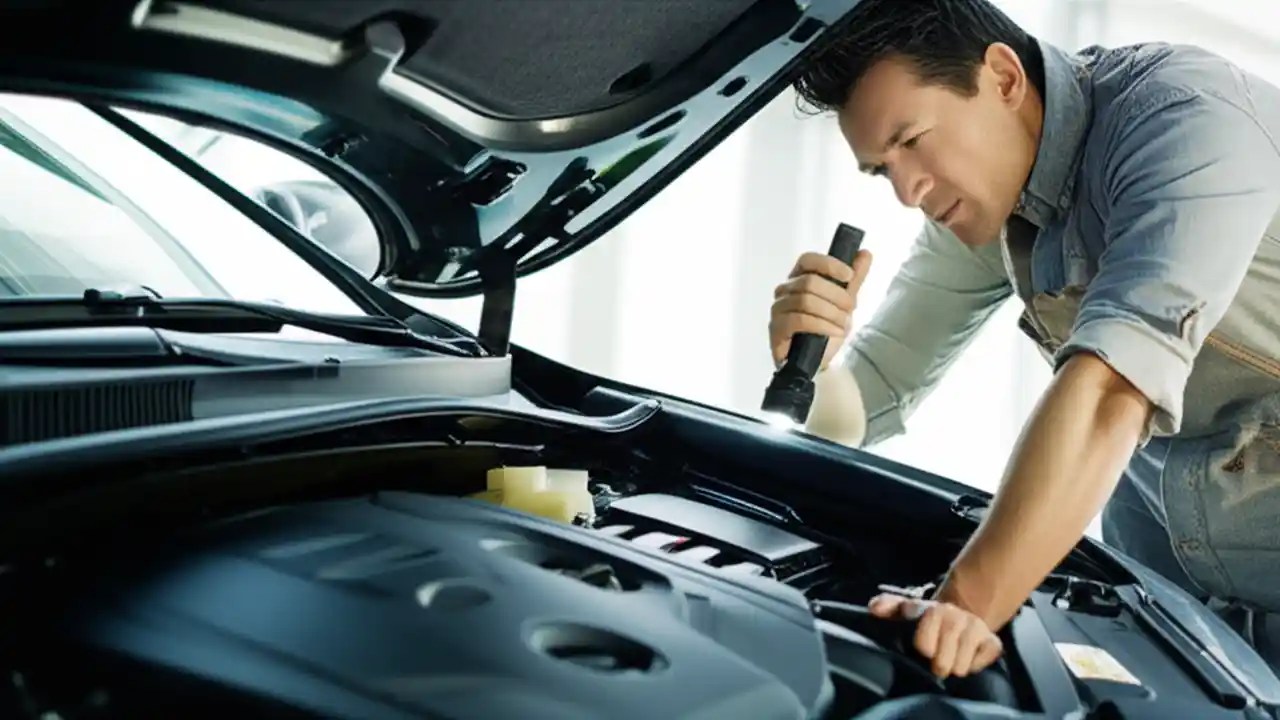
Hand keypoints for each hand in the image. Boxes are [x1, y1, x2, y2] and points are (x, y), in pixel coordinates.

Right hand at [769, 249, 872, 369]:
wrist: (818, 363)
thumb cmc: (826, 330)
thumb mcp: (844, 303)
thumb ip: (853, 280)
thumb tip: (865, 253)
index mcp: (798, 279)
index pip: (808, 260)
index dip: (828, 264)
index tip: (849, 275)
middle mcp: (784, 291)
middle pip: (809, 282)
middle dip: (836, 295)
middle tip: (851, 308)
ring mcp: (778, 309)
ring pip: (805, 301)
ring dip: (831, 313)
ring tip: (844, 325)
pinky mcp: (776, 329)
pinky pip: (799, 320)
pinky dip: (822, 325)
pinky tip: (834, 332)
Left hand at [868, 592, 1002, 678]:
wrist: (959, 617)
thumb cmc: (926, 622)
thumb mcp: (905, 613)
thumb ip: (888, 607)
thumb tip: (874, 608)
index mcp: (931, 610)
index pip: (925, 639)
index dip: (923, 645)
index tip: (922, 647)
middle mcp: (955, 615)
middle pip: (942, 660)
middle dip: (937, 663)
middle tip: (936, 658)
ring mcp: (975, 627)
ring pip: (961, 665)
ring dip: (954, 666)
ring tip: (951, 658)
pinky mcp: (993, 642)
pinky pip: (983, 661)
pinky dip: (975, 665)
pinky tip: (968, 657)